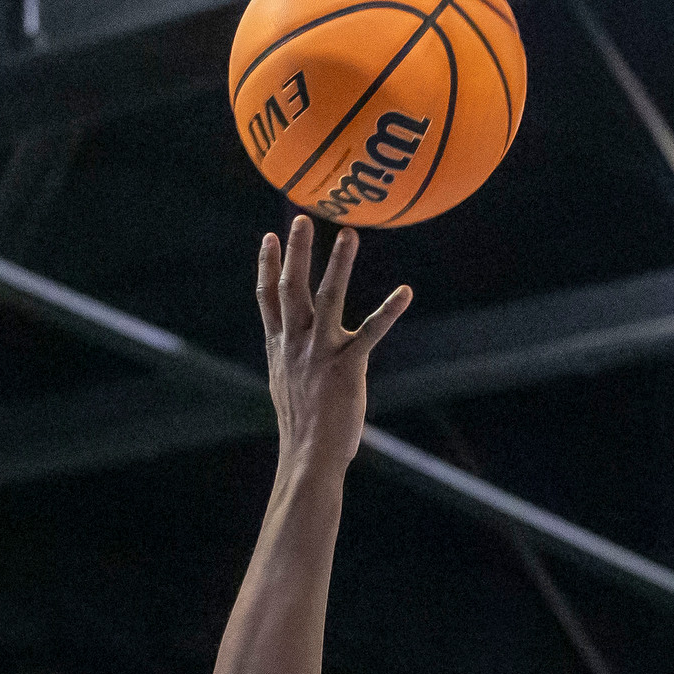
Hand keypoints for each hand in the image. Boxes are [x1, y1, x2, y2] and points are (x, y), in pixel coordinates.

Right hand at [256, 213, 411, 478]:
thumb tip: (292, 354)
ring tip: (350, 235)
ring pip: (328, 298)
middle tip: (302, 217)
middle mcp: (295, 344)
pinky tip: (405, 292)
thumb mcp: (287, 386)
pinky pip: (371, 332)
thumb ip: (290, 361)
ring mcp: (320, 352)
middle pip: (291, 287)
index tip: (269, 237)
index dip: (267, 266)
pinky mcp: (346, 366)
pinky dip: (389, 311)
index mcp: (279, 348)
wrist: (308, 456)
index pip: (267, 299)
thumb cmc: (302, 428)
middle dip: (297, 251)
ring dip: (339, 264)